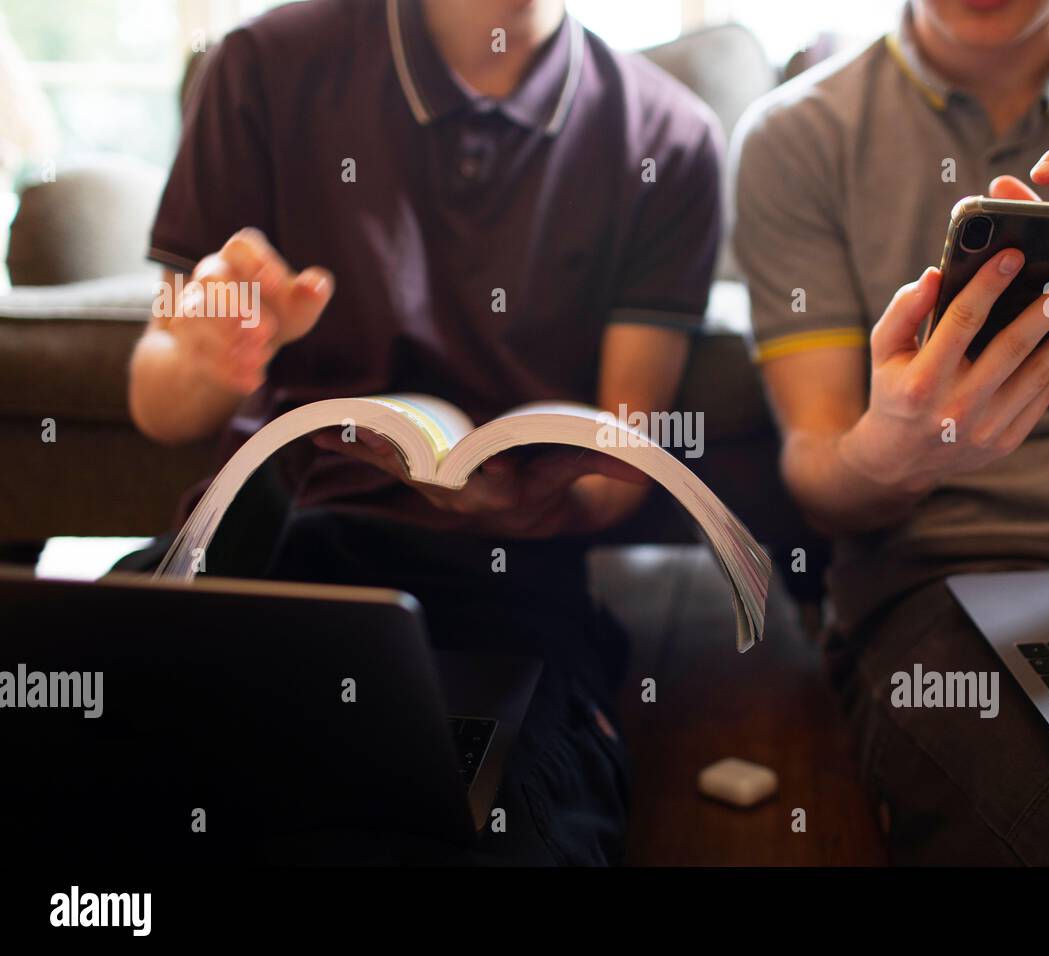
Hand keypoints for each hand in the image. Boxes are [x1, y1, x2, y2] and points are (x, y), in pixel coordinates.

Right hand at [167, 228, 333, 394]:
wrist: (249, 349)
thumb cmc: (277, 314)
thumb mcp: (299, 306)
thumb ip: (310, 293)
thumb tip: (317, 285)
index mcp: (240, 259)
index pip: (241, 246)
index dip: (258, 261)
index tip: (278, 286)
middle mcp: (210, 277)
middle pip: (211, 277)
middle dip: (236, 304)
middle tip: (266, 332)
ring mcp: (191, 307)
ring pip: (195, 315)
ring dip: (227, 339)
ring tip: (261, 357)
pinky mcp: (185, 341)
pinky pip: (196, 352)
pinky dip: (225, 369)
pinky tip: (252, 380)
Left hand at [312, 429, 648, 537]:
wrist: (530, 515)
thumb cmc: (551, 487)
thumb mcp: (575, 473)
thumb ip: (602, 462)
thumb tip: (642, 462)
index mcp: (500, 493)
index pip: (487, 481)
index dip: (474, 469)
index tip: (464, 460)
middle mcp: (462, 496)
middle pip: (429, 474)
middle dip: (403, 456)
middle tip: (375, 439)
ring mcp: (437, 491)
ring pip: (399, 468)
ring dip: (369, 449)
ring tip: (336, 431)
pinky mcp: (420, 479)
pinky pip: (384, 464)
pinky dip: (356, 448)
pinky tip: (323, 435)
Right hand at [841, 251, 1048, 492]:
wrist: (901, 460)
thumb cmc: (895, 390)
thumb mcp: (884, 350)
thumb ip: (904, 310)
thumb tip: (937, 274)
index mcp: (921, 381)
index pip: (961, 320)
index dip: (988, 284)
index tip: (1014, 255)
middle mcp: (955, 407)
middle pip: (1012, 346)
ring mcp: (985, 428)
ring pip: (1039, 372)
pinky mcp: (1006, 441)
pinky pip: (1043, 396)